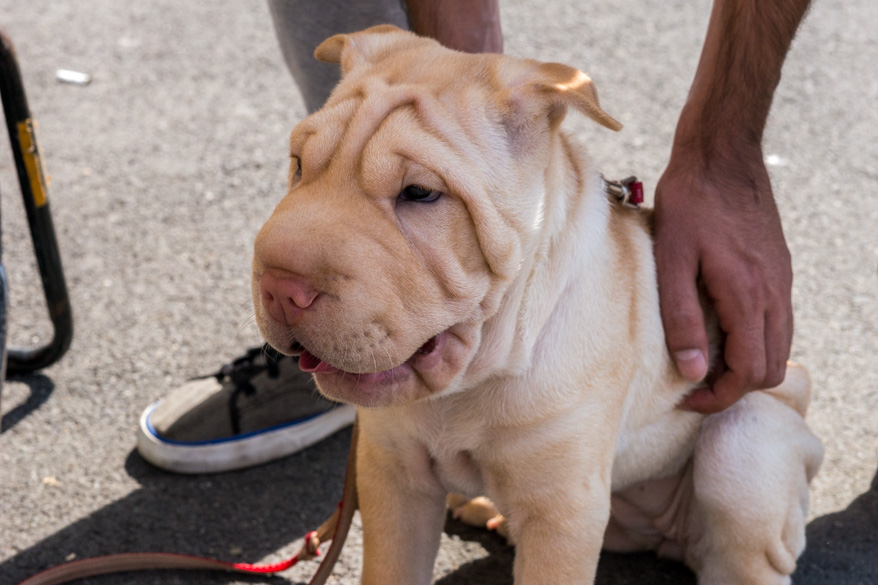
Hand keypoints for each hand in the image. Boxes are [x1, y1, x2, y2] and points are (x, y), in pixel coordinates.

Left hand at [654, 142, 792, 412]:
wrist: (721, 155)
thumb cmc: (689, 204)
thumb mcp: (672, 261)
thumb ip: (682, 318)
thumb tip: (692, 371)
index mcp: (747, 296)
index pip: (747, 372)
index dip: (718, 396)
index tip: (687, 397)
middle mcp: (774, 294)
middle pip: (768, 368)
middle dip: (734, 387)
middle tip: (694, 384)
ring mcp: (781, 281)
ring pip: (778, 347)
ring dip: (746, 365)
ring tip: (706, 361)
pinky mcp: (778, 269)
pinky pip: (777, 321)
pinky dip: (755, 340)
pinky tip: (722, 330)